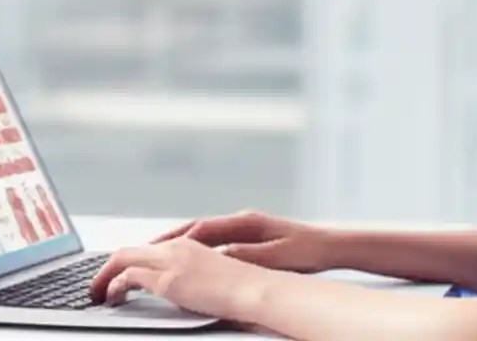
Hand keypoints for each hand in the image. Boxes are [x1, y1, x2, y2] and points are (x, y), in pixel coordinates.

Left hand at [88, 237, 277, 321]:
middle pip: (127, 251)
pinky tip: (112, 299)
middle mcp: (174, 248)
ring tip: (98, 294)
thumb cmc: (242, 289)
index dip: (126, 263)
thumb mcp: (211, 277)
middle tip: (96, 286)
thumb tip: (175, 290)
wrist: (256, 290)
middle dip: (106, 269)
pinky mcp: (168, 280)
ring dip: (105, 278)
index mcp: (186, 245)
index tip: (116, 277)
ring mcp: (170, 261)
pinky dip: (115, 287)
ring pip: (122, 259)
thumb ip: (190, 278)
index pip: (146, 249)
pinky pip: (129, 278)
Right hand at [152, 209, 333, 273]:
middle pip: (198, 228)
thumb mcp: (275, 256)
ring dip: (181, 241)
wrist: (331, 246)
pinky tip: (189, 257)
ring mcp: (245, 226)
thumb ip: (245, 255)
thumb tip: (218, 256)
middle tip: (146, 248)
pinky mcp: (250, 235)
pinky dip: (198, 246)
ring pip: (205, 233)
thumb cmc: (307, 251)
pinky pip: (216, 239)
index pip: (203, 228)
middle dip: (171, 237)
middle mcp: (242, 220)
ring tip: (158, 252)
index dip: (177, 238)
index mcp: (246, 222)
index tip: (156, 248)